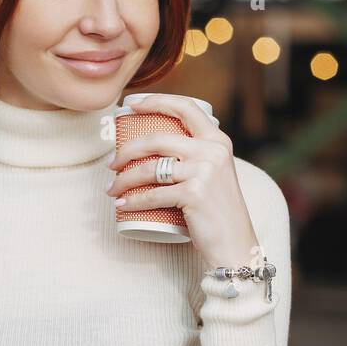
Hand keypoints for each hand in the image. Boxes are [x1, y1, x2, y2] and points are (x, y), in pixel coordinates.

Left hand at [107, 93, 259, 268]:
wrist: (235, 244)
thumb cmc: (218, 212)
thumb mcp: (215, 173)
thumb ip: (197, 155)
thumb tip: (156, 146)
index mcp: (218, 140)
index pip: (185, 107)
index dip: (155, 101)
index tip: (130, 106)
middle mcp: (212, 151)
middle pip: (157, 139)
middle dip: (126, 150)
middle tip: (111, 163)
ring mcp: (203, 172)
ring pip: (149, 169)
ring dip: (123, 179)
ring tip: (112, 189)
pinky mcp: (193, 194)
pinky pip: (153, 195)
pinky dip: (133, 201)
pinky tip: (122, 205)